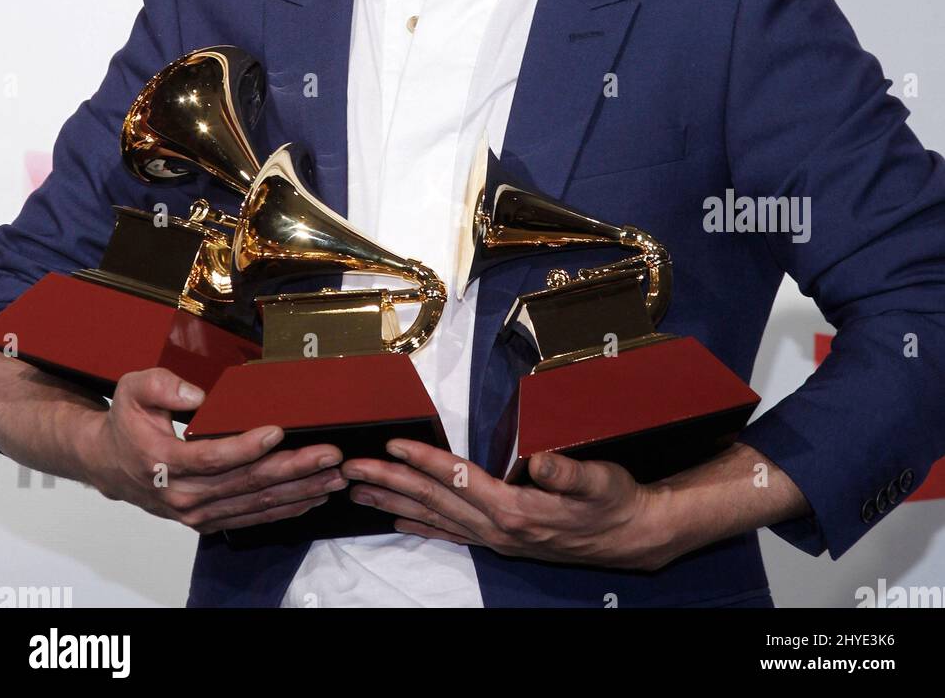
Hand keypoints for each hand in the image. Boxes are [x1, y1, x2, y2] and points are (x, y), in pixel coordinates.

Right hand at [81, 368, 347, 533]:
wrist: (109, 463)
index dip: (247, 446)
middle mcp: (183, 495)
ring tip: (333, 477)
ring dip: (299, 491)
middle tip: (328, 455)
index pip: (213, 458)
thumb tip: (198, 395)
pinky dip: (285, 510)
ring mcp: (197, 513)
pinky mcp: (209, 520)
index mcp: (164, 462)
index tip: (278, 430)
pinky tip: (311, 498)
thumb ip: (161, 385)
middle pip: (246, 484)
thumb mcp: (132, 389)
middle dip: (293, 469)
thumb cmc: (127, 423)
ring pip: (256, 504)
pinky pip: (252, 518)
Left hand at [341, 440, 676, 569]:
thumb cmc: (615, 502)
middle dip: (390, 482)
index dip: (424, 459)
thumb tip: (541, 461)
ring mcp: (497, 538)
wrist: (631, 535)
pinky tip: (400, 521)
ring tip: (361, 492)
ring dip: (395, 503)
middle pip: (434, 501)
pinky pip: (451, 533)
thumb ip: (569, 473)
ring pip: (434, 517)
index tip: (393, 443)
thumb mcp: (600, 480)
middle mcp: (499, 528)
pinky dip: (421, 525)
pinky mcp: (502, 539)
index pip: (458, 479)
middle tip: (351, 470)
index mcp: (516, 510)